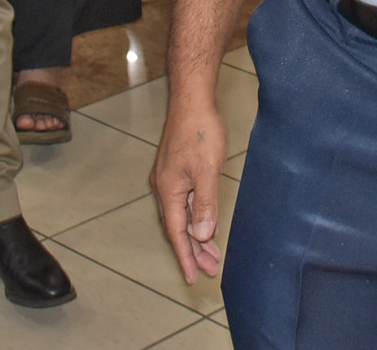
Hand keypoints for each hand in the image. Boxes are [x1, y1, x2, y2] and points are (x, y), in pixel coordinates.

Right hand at [151, 96, 227, 283]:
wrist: (192, 98)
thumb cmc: (199, 131)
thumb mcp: (207, 171)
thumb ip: (204, 205)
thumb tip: (200, 236)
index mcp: (169, 191)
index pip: (177, 233)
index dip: (186, 257)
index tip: (194, 278)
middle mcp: (164, 187)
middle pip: (178, 228)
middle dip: (195, 251)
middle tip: (211, 270)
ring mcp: (169, 177)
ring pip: (182, 215)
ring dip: (197, 235)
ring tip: (212, 254)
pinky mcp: (177, 168)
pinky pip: (185, 202)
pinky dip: (196, 216)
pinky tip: (206, 222)